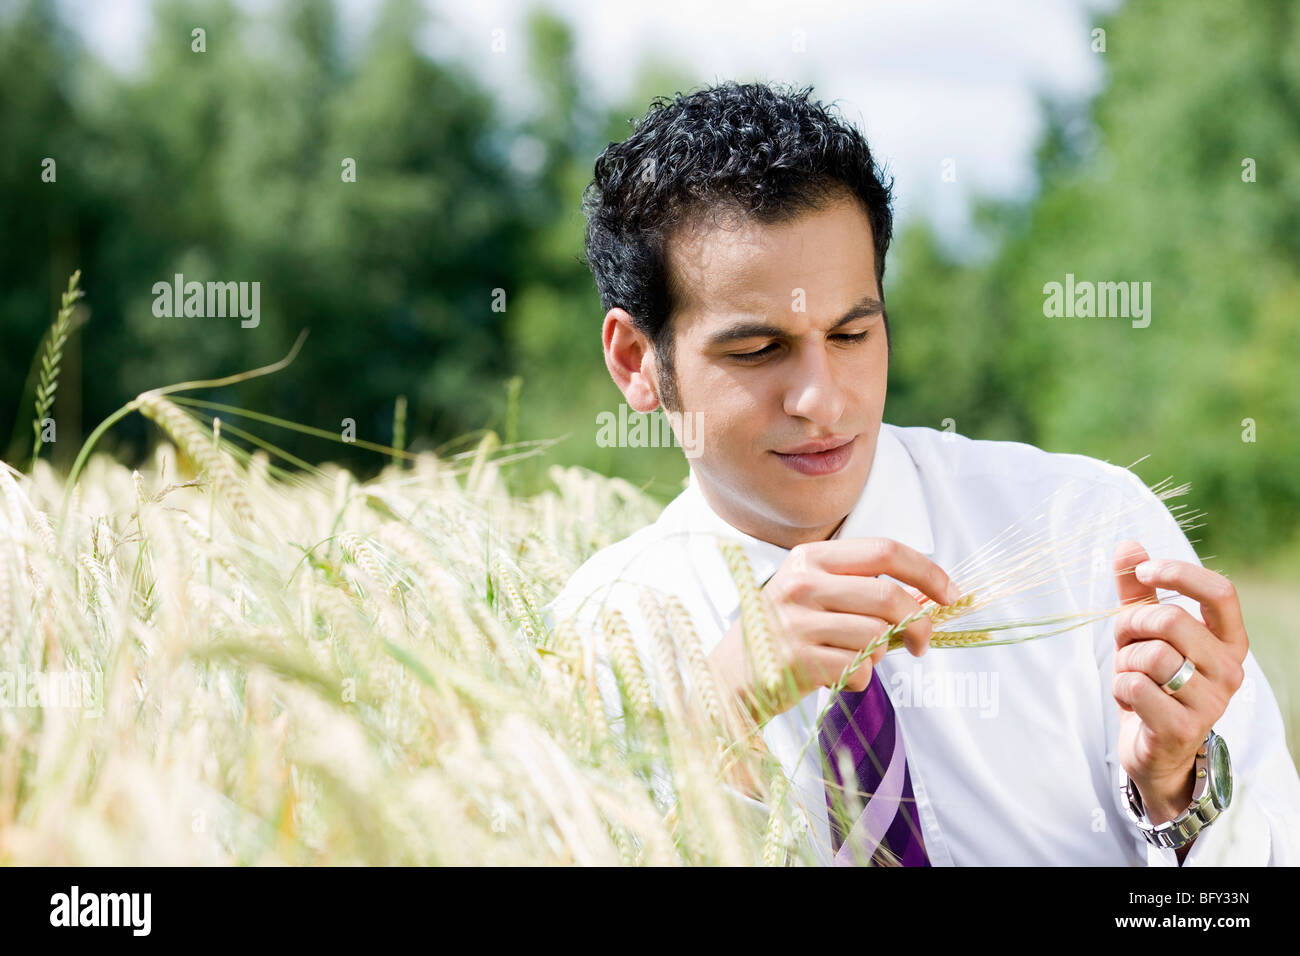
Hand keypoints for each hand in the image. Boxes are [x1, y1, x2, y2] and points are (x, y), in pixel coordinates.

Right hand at [709, 537, 959, 722]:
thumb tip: (927, 600)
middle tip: (921, 642)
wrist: (731, 673)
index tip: (949, 595)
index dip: (927, 572)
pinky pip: (858, 669)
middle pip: (888, 596)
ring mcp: (797, 623)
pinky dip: (859, 677)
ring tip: (858, 657)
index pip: (884, 550)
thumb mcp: (812, 591)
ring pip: (877, 636)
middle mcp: (801, 584)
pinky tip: (836, 674)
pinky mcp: (798, 661)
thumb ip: (861, 587)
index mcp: (810, 557)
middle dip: (919, 624)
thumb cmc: (784, 631)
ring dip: (880, 654)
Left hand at [1111, 540, 1247, 828]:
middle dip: (1131, 625)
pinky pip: (1137, 687)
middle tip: (1125, 643)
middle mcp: (1229, 670)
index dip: (1178, 573)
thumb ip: (1137, 591)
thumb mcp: (1142, 632)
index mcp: (1228, 640)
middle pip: (1171, 620)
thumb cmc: (1152, 682)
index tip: (1143, 573)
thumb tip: (1129, 545)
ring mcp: (1211, 702)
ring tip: (1131, 677)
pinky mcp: (1184, 728)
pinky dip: (1120, 688)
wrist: (1155, 750)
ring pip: (1151, 655)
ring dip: (1124, 662)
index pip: (1220, 592)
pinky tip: (1129, 701)